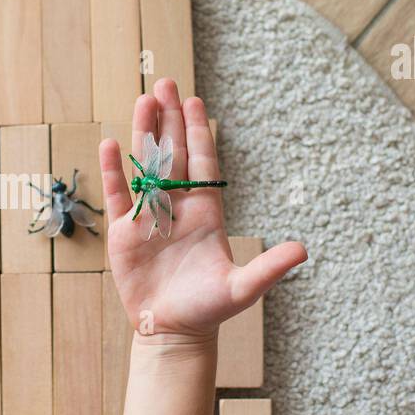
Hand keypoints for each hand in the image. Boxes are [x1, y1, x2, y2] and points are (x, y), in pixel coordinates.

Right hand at [98, 78, 306, 341]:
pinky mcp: (125, 232)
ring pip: (144, 165)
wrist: (172, 331)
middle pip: (172, 154)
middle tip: (165, 83)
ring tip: (141, 100)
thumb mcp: (243, 288)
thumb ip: (269, 267)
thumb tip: (303, 250)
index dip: (197, 132)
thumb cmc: (209, 309)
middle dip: (168, 119)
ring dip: (143, 134)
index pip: (201, 162)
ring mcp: (149, 216)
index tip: (194, 101)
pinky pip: (119, 194)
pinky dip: (114, 170)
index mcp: (206, 212)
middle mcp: (177, 207)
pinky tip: (110, 143)